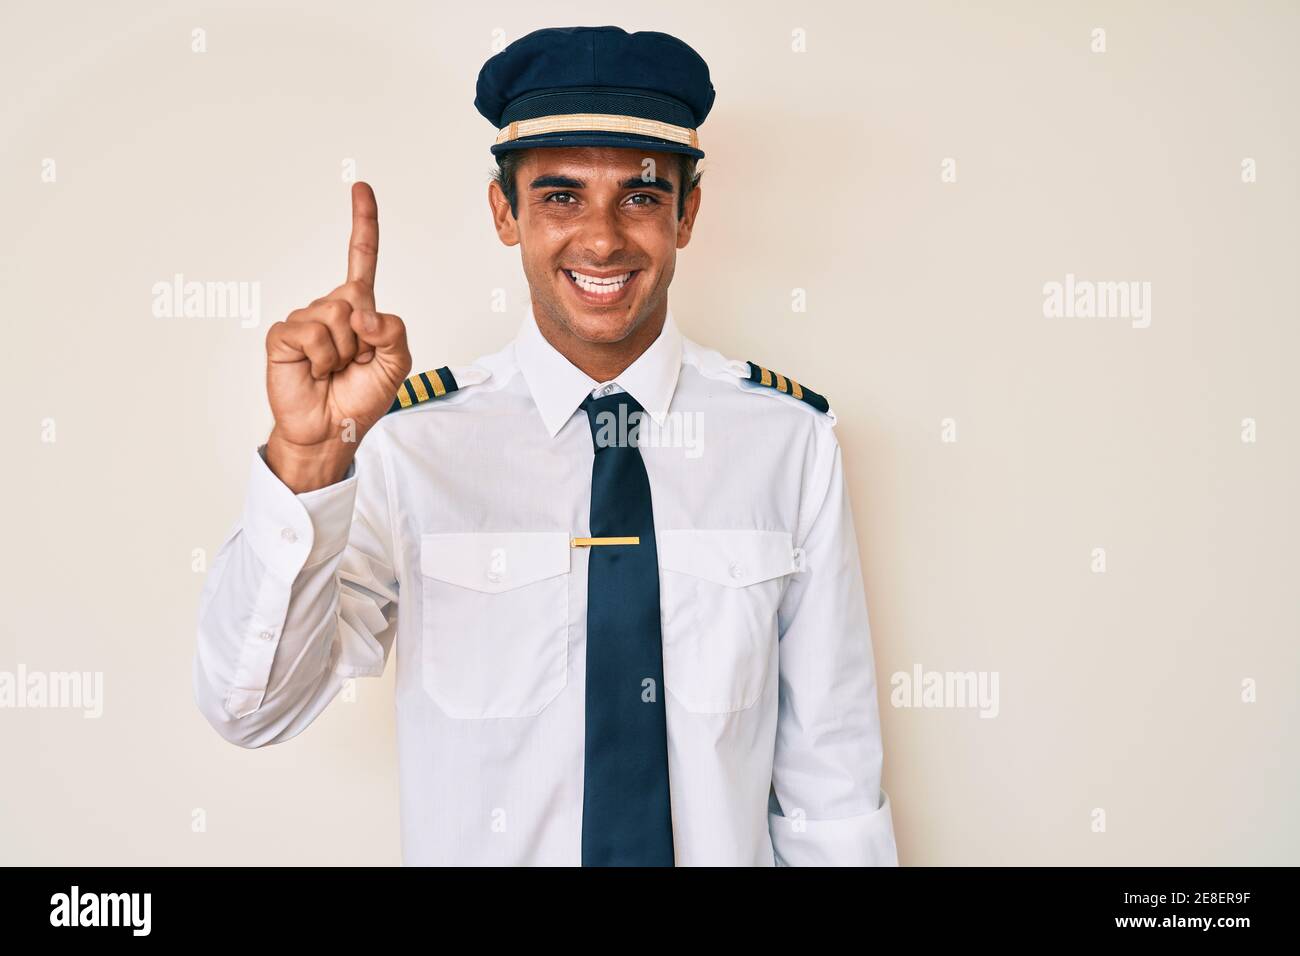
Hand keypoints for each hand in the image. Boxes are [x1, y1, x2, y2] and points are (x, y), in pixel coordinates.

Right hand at [264, 183, 411, 490]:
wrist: (331, 431)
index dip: (363, 223)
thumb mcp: (396, 365)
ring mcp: (304, 319)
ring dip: (343, 352)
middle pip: (357, 297)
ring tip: (334, 371)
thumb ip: (393, 332)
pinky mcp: (283, 335)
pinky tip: (315, 371)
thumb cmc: (360, 398)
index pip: (361, 259)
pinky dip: (321, 358)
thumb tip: (363, 312)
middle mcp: (330, 308)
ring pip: (336, 317)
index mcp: (359, 309)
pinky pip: (312, 333)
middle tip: (355, 364)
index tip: (360, 188)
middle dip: (365, 337)